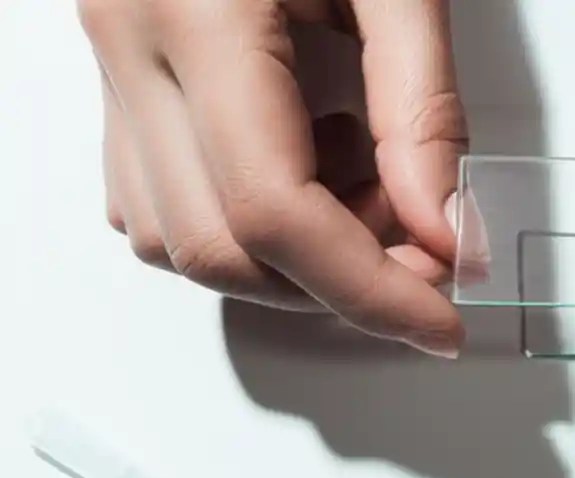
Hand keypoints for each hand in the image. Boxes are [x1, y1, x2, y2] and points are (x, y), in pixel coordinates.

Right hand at [78, 0, 466, 356]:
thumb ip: (421, 105)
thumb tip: (440, 227)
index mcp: (195, 13)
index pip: (276, 215)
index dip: (369, 292)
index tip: (439, 324)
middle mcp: (130, 47)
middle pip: (222, 248)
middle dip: (337, 280)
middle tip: (424, 248)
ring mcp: (108, 65)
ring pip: (180, 240)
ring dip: (291, 254)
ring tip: (367, 181)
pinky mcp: (116, 75)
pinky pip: (158, 199)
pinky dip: (245, 219)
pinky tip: (308, 160)